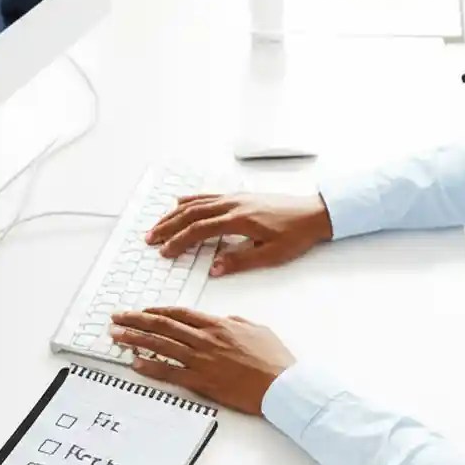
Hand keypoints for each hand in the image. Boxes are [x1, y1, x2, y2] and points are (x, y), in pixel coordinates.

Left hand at [110, 307, 296, 414]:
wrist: (282, 385)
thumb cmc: (274, 359)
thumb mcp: (257, 330)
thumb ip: (237, 322)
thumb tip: (225, 320)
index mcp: (218, 325)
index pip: (180, 313)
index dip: (157, 310)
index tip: (142, 311)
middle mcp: (205, 339)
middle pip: (163, 325)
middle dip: (136, 320)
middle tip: (117, 318)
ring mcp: (201, 360)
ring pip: (161, 345)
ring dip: (135, 339)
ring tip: (116, 336)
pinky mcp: (201, 381)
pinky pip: (169, 372)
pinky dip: (149, 366)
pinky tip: (134, 362)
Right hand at [145, 193, 333, 276]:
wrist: (314, 213)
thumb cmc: (295, 235)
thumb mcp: (271, 254)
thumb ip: (240, 260)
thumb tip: (214, 268)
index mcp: (238, 220)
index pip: (199, 230)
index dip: (179, 241)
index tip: (164, 252)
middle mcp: (233, 204)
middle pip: (191, 213)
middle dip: (168, 226)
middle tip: (150, 239)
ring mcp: (234, 198)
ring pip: (196, 203)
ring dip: (174, 214)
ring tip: (158, 225)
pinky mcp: (239, 196)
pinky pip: (208, 195)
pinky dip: (190, 199)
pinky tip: (179, 202)